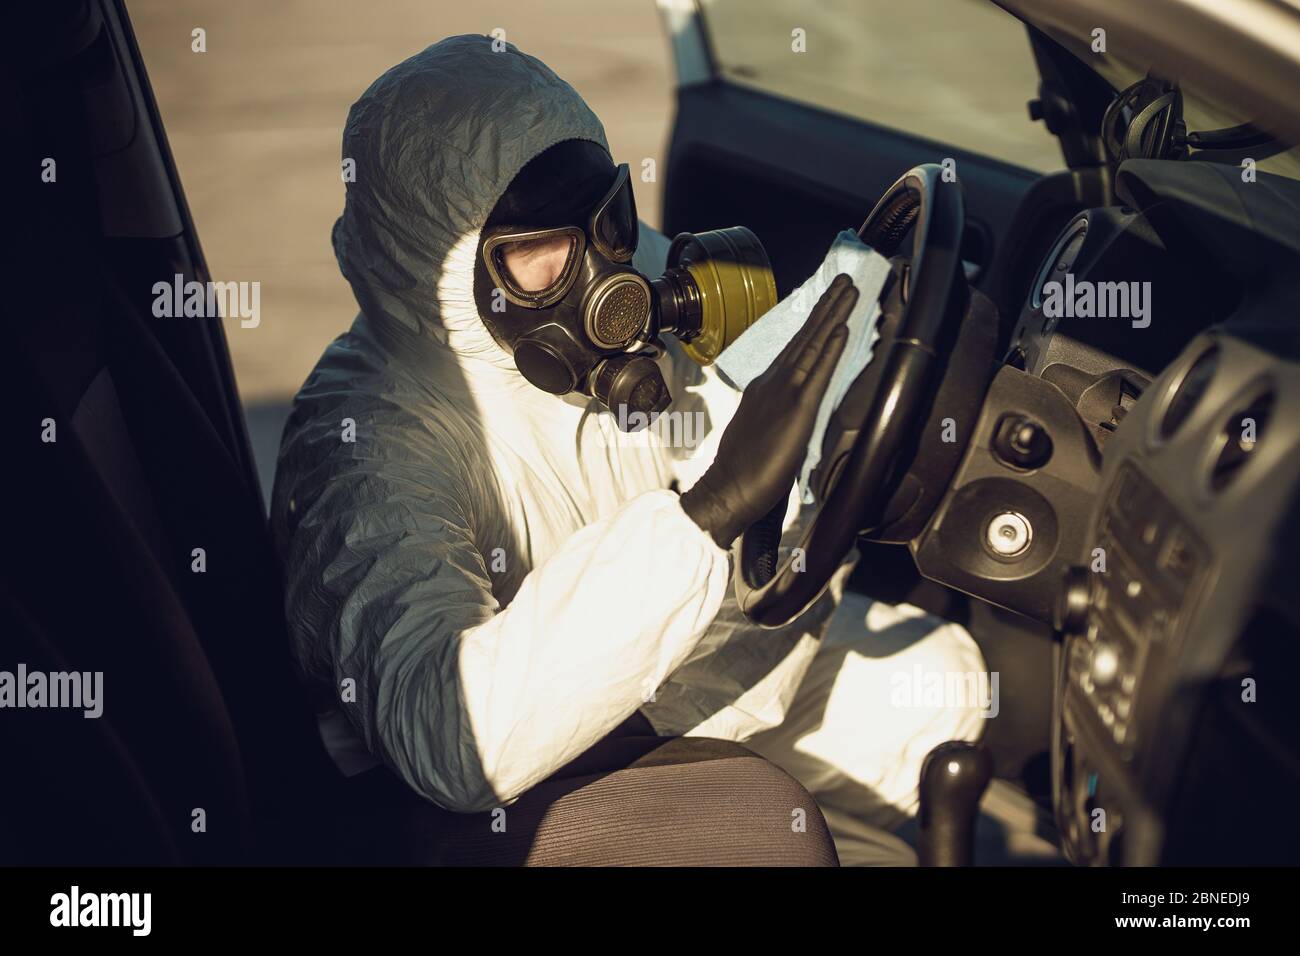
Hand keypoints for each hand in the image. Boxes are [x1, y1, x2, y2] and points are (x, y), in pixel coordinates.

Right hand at [681, 273, 857, 546]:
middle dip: (827, 306)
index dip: (814, 323)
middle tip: (844, 280)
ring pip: (813, 344)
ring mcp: (784, 392)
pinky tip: (842, 328)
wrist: (728, 489)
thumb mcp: (763, 432)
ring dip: (833, 315)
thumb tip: (792, 408)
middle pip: (805, 336)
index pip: (795, 348)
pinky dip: (831, 347)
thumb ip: (777, 413)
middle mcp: (773, 382)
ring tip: (849, 290)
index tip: (828, 302)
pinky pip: (818, 371)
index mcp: (766, 387)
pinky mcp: (797, 408)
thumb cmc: (744, 470)